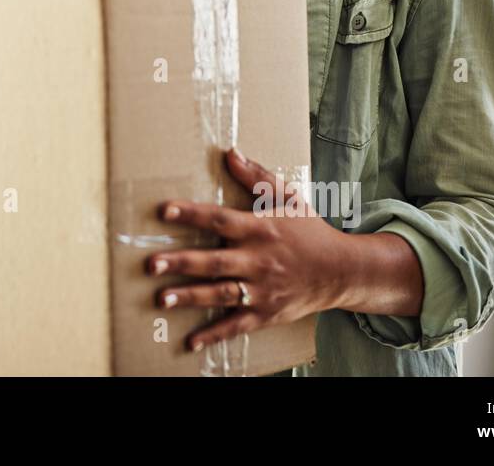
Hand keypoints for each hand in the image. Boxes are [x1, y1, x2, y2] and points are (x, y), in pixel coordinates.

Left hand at [147, 147, 349, 352]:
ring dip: (190, 297)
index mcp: (260, 229)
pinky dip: (214, 334)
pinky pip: (237, 325)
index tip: (164, 210)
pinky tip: (190, 341)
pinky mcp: (266, 313)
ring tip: (161, 298)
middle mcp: (258, 260)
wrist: (342, 271)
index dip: (192, 214)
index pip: (220, 219)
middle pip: (215, 261)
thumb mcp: (288, 197)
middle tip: (151, 263)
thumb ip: (258, 177)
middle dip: (182, 262)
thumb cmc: (310, 230)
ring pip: (221, 294)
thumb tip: (230, 152)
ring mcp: (262, 289)